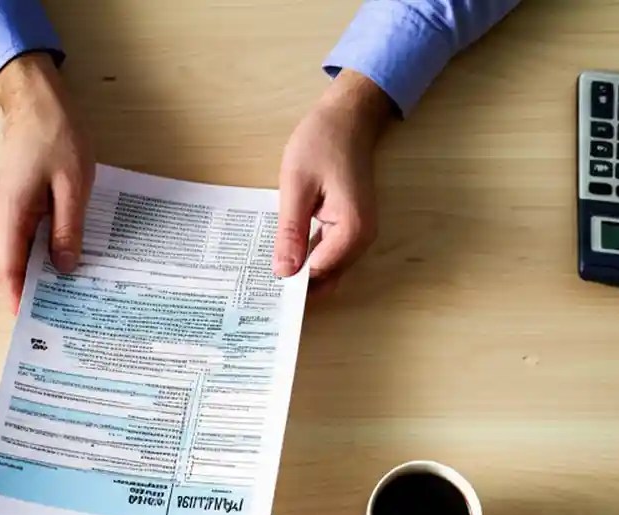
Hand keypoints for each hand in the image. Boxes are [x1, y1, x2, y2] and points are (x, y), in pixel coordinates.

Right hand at [0, 53, 94, 313]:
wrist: (36, 98)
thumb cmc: (56, 136)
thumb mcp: (72, 186)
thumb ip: (67, 229)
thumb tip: (64, 268)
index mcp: (11, 215)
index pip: (8, 269)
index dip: (18, 300)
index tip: (32, 326)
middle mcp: (2, 216)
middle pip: (12, 266)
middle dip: (33, 293)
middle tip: (62, 318)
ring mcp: (8, 208)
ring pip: (20, 252)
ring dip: (39, 273)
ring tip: (69, 296)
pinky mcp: (19, 201)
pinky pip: (27, 235)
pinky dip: (42, 252)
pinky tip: (66, 259)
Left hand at [274, 70, 393, 297]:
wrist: (348, 118)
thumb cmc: (321, 143)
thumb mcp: (296, 186)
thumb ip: (291, 232)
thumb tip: (283, 273)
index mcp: (351, 230)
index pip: (318, 274)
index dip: (290, 285)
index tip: (259, 291)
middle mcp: (361, 239)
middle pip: (327, 277)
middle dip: (296, 286)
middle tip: (256, 289)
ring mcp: (358, 233)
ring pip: (328, 268)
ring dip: (300, 272)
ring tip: (264, 276)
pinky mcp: (350, 226)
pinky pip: (329, 252)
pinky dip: (308, 257)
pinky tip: (283, 254)